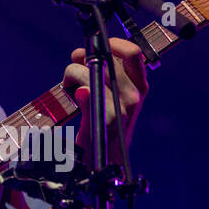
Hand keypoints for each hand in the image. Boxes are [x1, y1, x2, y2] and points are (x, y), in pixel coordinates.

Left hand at [62, 38, 148, 165]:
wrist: (106, 165)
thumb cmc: (107, 130)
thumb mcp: (118, 100)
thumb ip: (111, 76)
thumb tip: (88, 53)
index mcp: (139, 89)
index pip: (133, 54)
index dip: (112, 44)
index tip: (97, 47)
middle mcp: (133, 96)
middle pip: (104, 58)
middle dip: (83, 57)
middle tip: (75, 65)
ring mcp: (119, 107)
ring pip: (90, 70)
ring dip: (72, 72)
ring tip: (69, 84)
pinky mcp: (102, 118)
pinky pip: (83, 88)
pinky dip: (73, 87)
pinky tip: (74, 95)